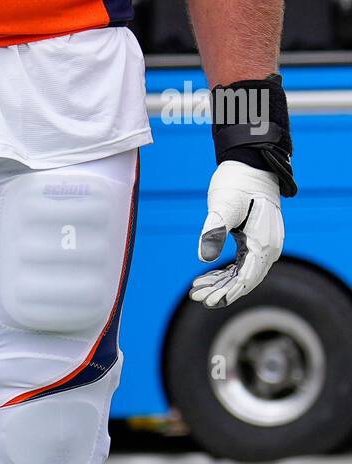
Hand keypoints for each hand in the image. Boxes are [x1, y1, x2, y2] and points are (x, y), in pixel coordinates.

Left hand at [190, 161, 283, 307]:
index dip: (226, 292)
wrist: (250, 162)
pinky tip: (208, 274)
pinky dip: (226, 270)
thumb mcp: (224, 205)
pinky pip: (242, 262)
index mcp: (264, 244)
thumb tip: (205, 258)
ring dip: (220, 282)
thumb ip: (215, 231)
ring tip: (197, 288)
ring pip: (242, 272)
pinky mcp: (255, 238)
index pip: (246, 279)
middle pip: (244, 279)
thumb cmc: (237, 181)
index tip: (206, 300)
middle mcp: (268, 248)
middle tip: (195, 296)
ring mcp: (263, 244)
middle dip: (219, 290)